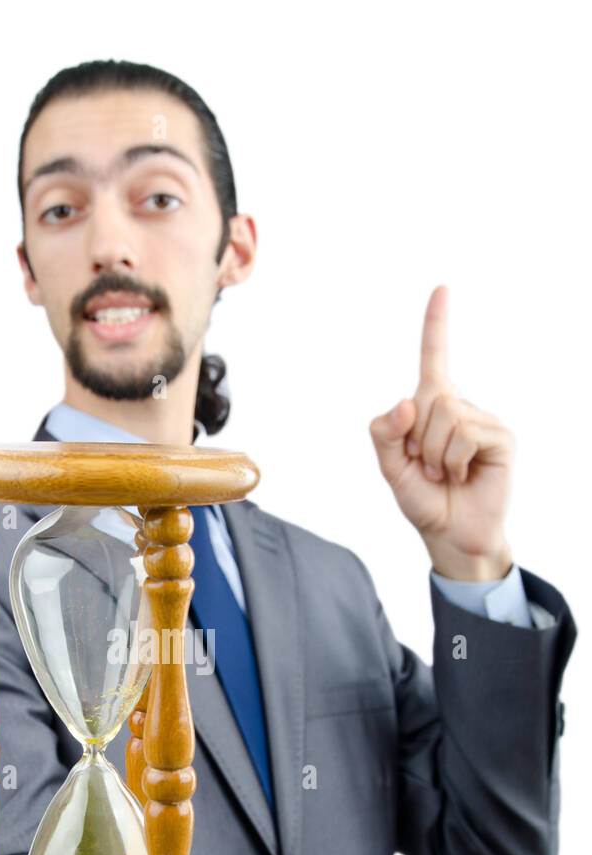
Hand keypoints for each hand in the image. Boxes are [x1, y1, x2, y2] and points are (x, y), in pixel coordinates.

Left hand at [369, 284, 515, 580]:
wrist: (451, 535)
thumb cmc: (424, 500)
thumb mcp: (391, 468)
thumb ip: (384, 435)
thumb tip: (407, 401)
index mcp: (432, 406)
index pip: (435, 358)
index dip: (436, 324)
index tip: (441, 288)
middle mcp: (459, 406)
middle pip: (426, 397)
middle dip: (415, 440)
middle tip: (426, 467)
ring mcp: (482, 420)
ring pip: (445, 416)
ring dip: (433, 454)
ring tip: (444, 474)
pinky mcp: (501, 437)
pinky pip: (464, 434)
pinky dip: (453, 460)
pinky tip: (463, 475)